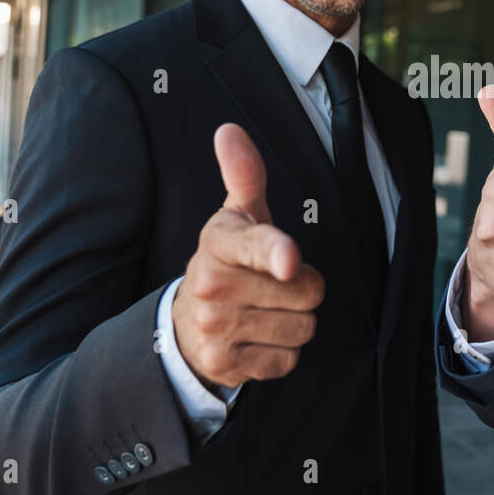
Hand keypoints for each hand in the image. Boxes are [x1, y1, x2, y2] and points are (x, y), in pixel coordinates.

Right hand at [172, 124, 323, 388]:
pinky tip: (258, 337)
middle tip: (274, 284)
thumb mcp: (237, 216)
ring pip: (302, 328)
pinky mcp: (225, 364)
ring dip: (295, 321)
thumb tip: (229, 130)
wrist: (187, 323)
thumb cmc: (229, 261)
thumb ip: (244, 174)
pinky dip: (282, 352)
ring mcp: (216, 328)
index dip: (275, 252)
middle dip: (302, 289)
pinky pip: (287, 360)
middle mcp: (212, 285)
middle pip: (306, 292)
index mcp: (220, 242)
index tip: (289, 259)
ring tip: (266, 310)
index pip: (255, 244)